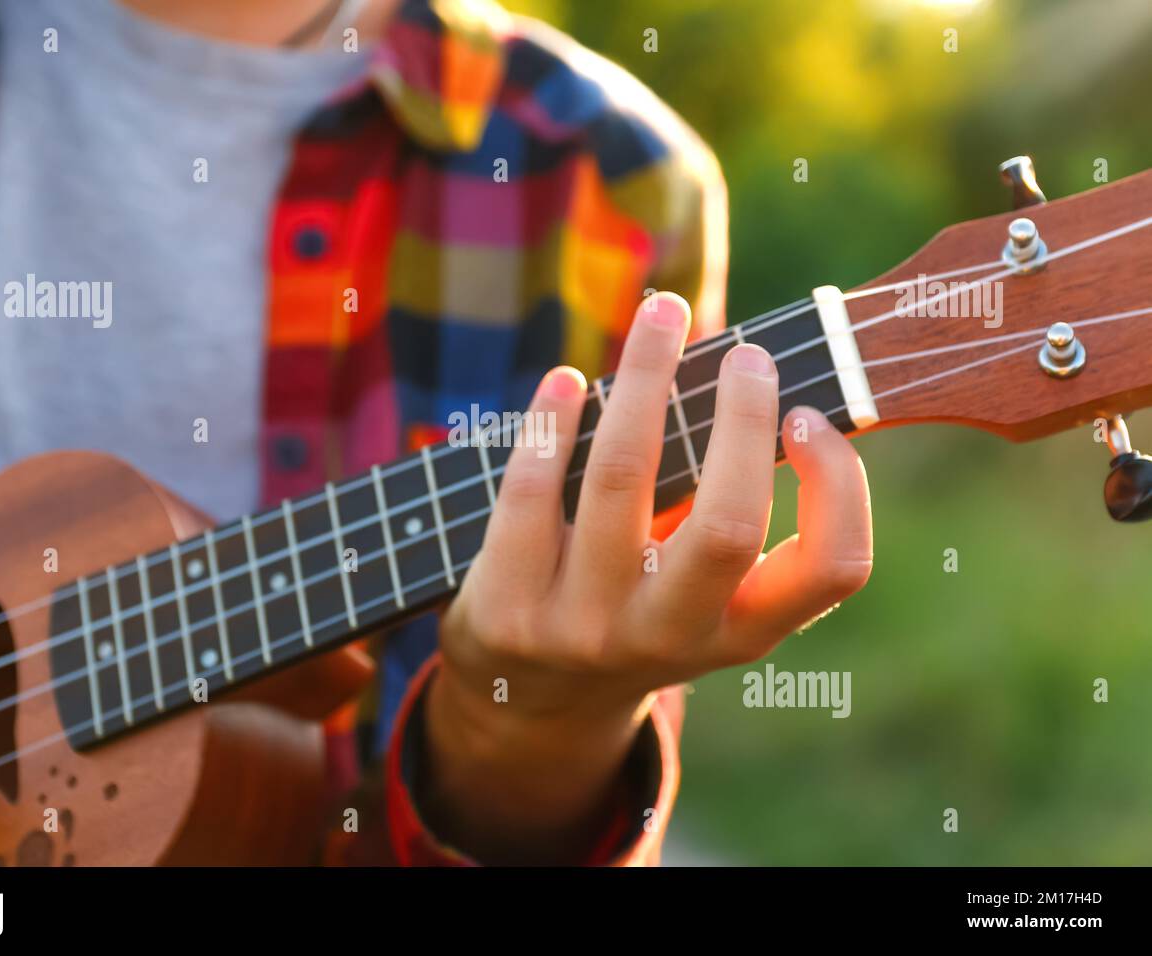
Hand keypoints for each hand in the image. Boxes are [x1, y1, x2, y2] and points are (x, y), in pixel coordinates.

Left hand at [424, 291, 872, 860]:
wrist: (528, 699)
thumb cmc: (637, 610)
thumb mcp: (703, 598)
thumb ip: (732, 516)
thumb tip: (761, 378)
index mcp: (741, 633)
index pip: (833, 569)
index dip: (840, 485)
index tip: (808, 415)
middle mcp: (669, 639)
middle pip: (726, 526)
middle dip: (741, 420)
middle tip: (745, 353)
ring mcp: (584, 629)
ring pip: (618, 481)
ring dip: (645, 378)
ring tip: (660, 315)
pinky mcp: (507, 610)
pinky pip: (529, 492)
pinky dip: (552, 421)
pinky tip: (567, 380)